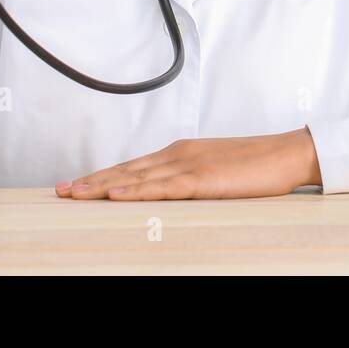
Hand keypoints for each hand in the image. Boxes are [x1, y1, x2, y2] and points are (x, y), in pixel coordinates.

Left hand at [54, 128, 323, 200]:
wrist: (288, 153)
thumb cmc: (257, 165)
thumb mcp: (216, 171)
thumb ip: (190, 180)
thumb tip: (169, 194)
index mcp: (181, 152)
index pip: (133, 166)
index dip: (103, 176)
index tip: (77, 184)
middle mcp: (178, 154)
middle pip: (126, 170)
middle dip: (91, 181)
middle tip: (60, 191)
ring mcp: (188, 165)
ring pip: (135, 178)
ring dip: (101, 186)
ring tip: (74, 194)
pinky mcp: (202, 179)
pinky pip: (161, 187)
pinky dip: (134, 191)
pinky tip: (113, 195)